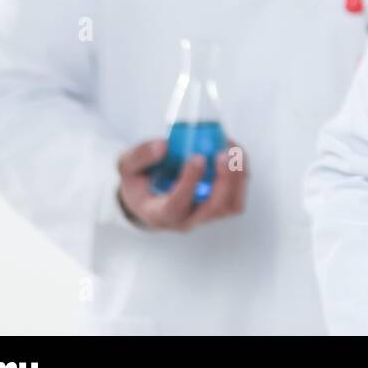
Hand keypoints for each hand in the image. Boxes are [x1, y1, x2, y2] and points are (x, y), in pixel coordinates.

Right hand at [116, 138, 248, 231]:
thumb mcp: (126, 167)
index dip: (189, 183)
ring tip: (233, 150)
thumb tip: (164, 146)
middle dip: (223, 181)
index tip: (196, 157)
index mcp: (159, 213)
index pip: (176, 205)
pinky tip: (233, 151)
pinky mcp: (220, 207)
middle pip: (212, 209)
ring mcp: (205, 216)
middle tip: (223, 154)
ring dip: (238, 179)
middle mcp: (185, 220)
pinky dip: (241, 175)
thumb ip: (139, 156)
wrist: (150, 198)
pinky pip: (237, 197)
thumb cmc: (139, 183)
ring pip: (231, 206)